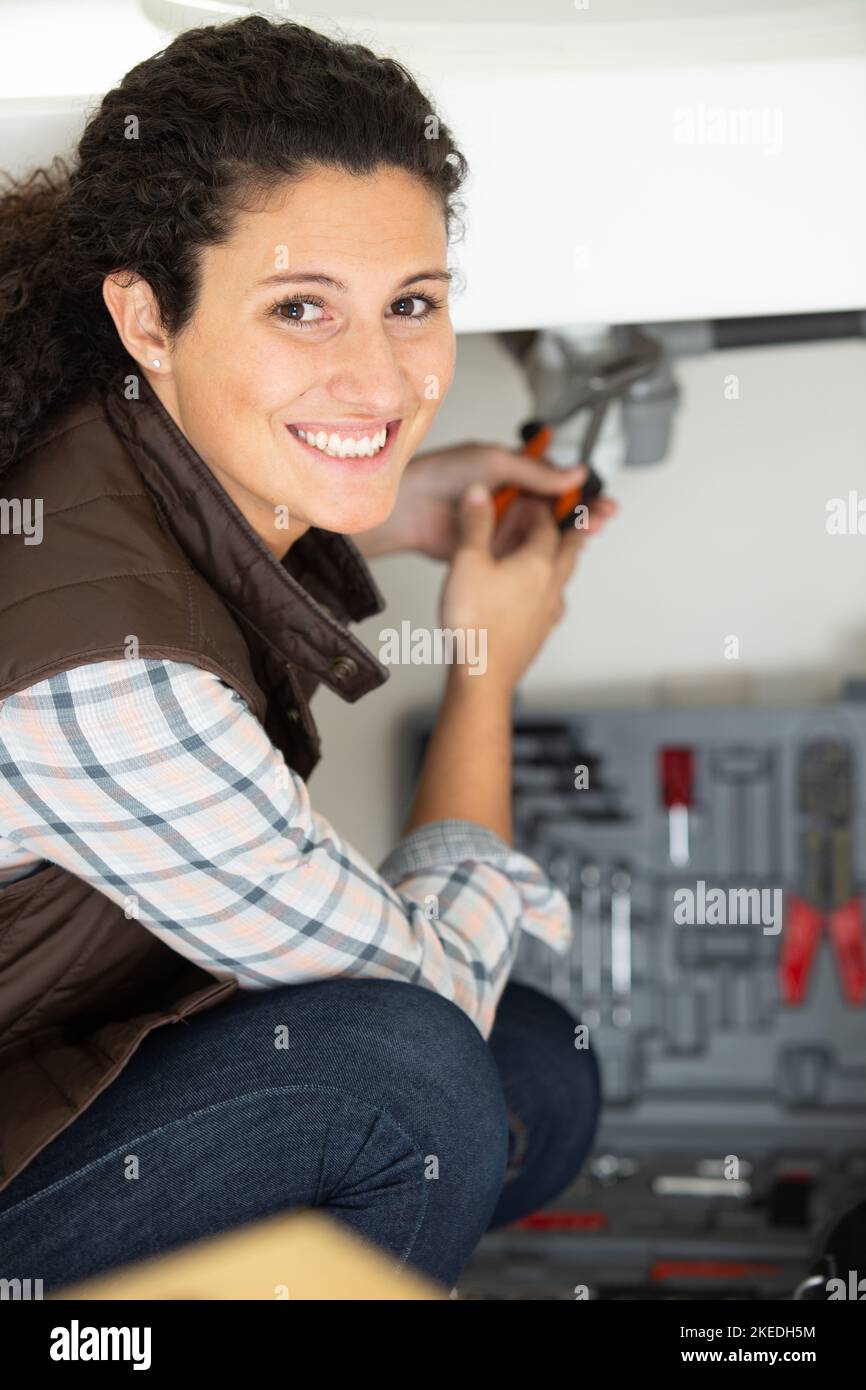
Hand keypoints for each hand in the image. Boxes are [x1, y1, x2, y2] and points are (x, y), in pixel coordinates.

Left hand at [355, 440, 617, 559]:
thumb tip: (576, 474)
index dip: (580, 490)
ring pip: (544, 533)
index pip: (556, 482)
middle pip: (556, 509)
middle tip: (604, 516)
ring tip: (591, 530)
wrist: (407, 508)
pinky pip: (524, 555)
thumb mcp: (496, 462)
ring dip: (569, 533)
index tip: (600, 496)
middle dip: (583, 512)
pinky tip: (563, 555)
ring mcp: (503, 527)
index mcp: (514, 473)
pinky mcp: (494, 552)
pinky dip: (545, 556)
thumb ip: (537, 472)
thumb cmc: (441, 474)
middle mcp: (511, 500)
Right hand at [440, 484, 587, 692]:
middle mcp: (550, 586)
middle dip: (570, 530)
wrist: (483, 674)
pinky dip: (550, 589)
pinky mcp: (541, 632)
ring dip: (563, 559)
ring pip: (564, 577)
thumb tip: (479, 495)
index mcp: (537, 563)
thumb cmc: (475, 625)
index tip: (532, 498)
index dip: (538, 507)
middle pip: (569, 549)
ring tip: (559, 553)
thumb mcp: (467, 561)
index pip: (546, 524)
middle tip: (577, 517)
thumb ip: (475, 524)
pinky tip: (541, 597)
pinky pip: (554, 603)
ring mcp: (549, 611)